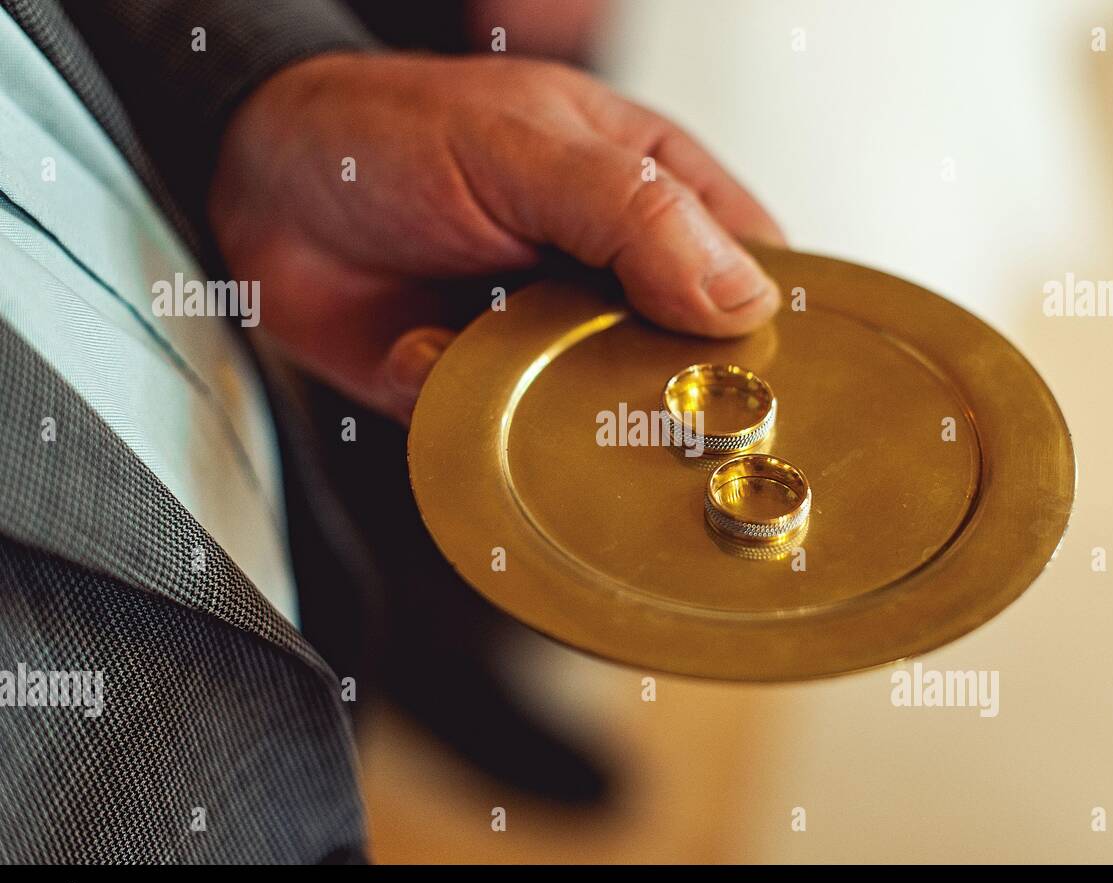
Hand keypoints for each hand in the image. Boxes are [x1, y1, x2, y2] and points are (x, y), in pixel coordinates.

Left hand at [208, 52, 784, 422]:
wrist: (256, 181)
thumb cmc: (392, 131)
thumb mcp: (528, 148)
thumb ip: (637, 215)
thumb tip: (741, 298)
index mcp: (650, 194)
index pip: (747, 266)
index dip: (766, 322)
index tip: (769, 374)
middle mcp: (610, 276)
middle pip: (686, 360)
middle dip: (665, 387)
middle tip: (612, 374)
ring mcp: (550, 338)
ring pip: (601, 412)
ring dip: (558, 405)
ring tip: (500, 356)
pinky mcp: (486, 390)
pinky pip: (511, 433)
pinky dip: (469, 407)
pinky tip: (423, 349)